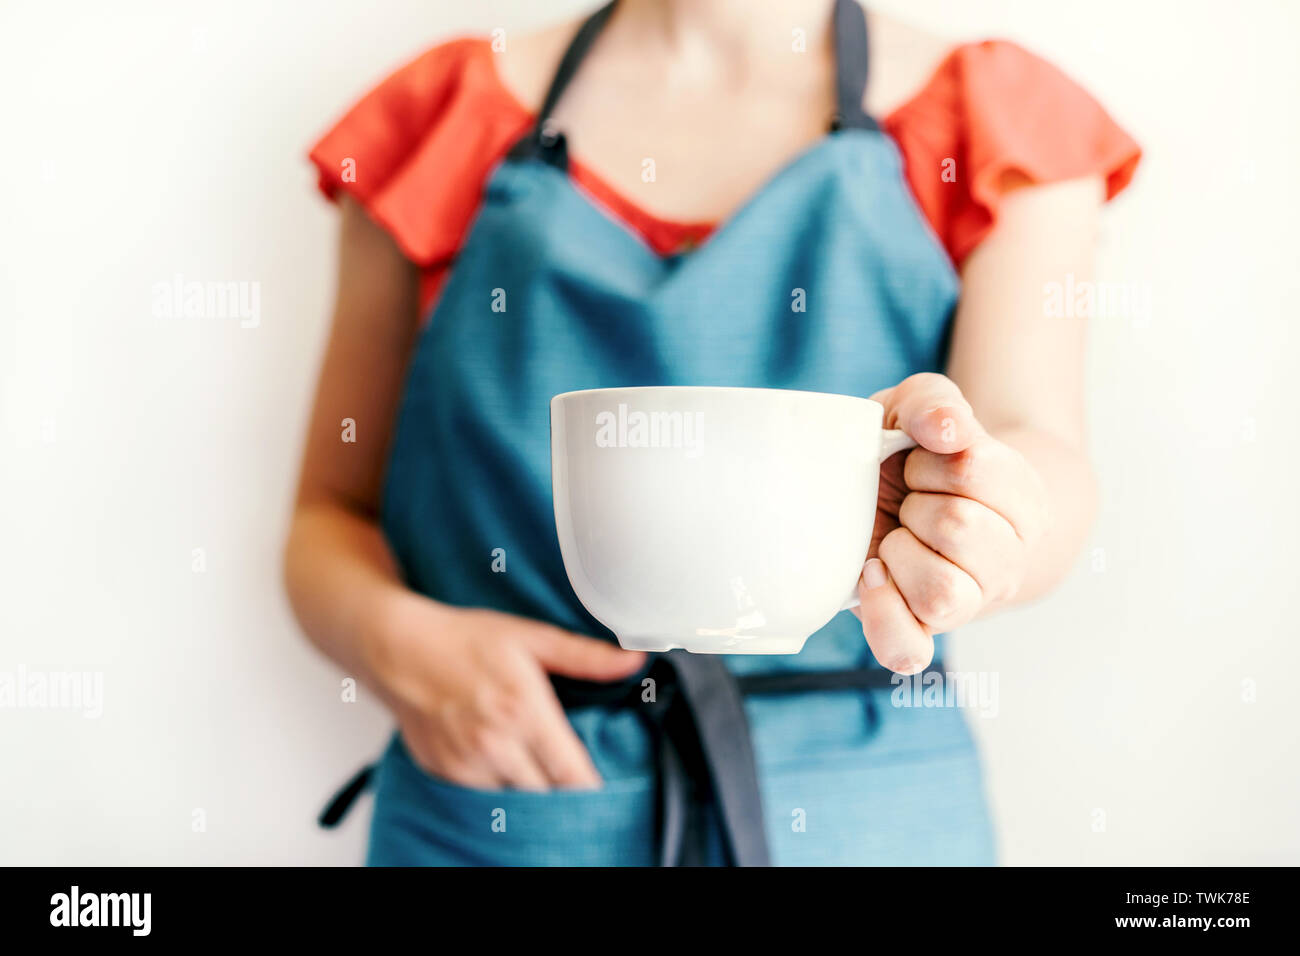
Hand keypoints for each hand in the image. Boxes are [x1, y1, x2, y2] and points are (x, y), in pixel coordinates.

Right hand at [370, 599, 645, 790]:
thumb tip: (636, 660)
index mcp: (525, 712)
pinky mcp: (445, 773)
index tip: (601, 786)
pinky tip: (496, 754)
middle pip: (546, 795)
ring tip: (529, 757)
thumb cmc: (465, 639)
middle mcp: (496, 745)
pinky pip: (482, 794)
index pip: (572, 776)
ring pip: (514, 797)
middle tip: (566, 768)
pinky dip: (495, 782)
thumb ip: (586, 657)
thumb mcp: (531, 637)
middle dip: (560, 786)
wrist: (397, 648)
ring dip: (527, 785)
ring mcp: (467, 764)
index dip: (592, 788)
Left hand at [854, 373, 1048, 673]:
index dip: (928, 460)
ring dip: (900, 554)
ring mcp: (970, 602)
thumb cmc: (913, 453)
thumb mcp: (919, 407)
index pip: (972, 469)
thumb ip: (932, 402)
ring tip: (895, 536)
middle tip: (909, 500)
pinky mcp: (922, 632)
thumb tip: (945, 431)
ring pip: (940, 592)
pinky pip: (909, 650)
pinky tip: (871, 577)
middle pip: (959, 529)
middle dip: (914, 503)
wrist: (904, 500)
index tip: (920, 463)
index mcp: (1024, 500)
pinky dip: (883, 617)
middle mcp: (1009, 560)